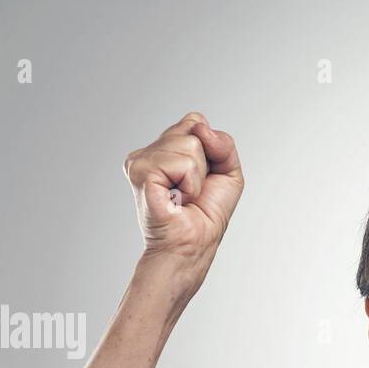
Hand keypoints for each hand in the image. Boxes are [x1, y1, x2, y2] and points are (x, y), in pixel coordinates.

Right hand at [124, 111, 243, 266]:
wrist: (192, 245)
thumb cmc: (205, 216)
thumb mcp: (228, 173)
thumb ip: (223, 144)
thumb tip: (201, 129)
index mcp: (164, 149)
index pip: (195, 122)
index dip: (210, 150)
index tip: (201, 178)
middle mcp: (149, 151)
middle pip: (193, 128)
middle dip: (206, 164)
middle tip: (191, 191)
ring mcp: (141, 159)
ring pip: (191, 144)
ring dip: (197, 177)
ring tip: (183, 197)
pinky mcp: (141, 170)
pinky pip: (184, 163)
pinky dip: (191, 185)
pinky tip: (177, 200)